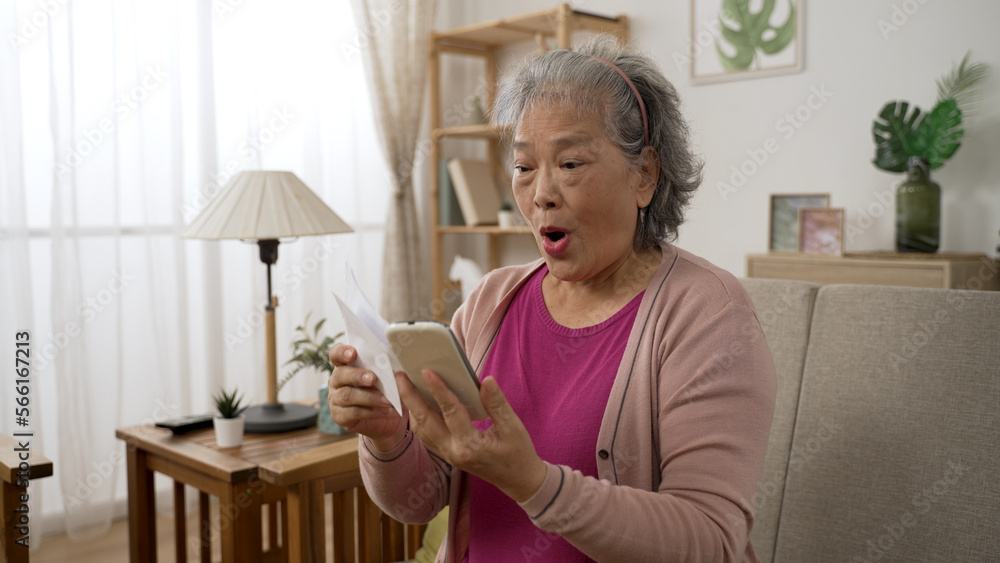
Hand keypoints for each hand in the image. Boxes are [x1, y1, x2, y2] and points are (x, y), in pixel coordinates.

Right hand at [327, 344, 406, 449]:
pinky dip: (371, 412)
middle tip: (373, 378)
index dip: (342, 352)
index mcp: (346, 366)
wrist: (391, 419)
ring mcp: (336, 399)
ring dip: (370, 397)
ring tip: (388, 400)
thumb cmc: (387, 392)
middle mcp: (337, 382)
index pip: (336, 354)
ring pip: (347, 395)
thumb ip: (389, 375)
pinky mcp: (340, 416)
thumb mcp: (390, 380)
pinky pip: (353, 412)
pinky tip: (384, 411)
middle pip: (340, 375)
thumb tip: (395, 374)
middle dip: (357, 375)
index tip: (353, 353)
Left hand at [396, 369, 545, 502]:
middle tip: (400, 374)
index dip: (438, 390)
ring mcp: (448, 454)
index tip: (427, 371)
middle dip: (410, 397)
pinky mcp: (447, 454)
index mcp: (470, 445)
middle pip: (425, 421)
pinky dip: (418, 417)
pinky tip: (416, 402)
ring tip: (404, 384)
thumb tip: (486, 380)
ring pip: (421, 429)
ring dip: (411, 406)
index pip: (450, 412)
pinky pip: (426, 435)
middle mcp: (453, 451)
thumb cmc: (518, 453)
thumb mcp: (513, 427)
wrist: (518, 480)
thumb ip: (497, 404)